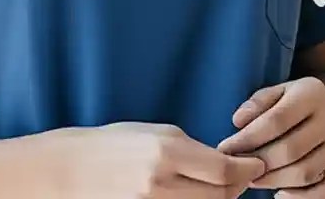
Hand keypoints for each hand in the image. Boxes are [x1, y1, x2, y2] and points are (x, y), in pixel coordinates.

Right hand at [50, 122, 266, 198]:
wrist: (69, 171)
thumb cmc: (111, 144)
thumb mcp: (154, 133)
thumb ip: (191, 148)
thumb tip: (224, 161)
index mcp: (165, 153)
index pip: (224, 170)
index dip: (247, 169)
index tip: (255, 163)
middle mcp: (161, 184)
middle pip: (221, 196)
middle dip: (238, 186)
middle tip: (244, 175)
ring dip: (220, 198)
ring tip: (220, 185)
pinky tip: (197, 195)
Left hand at [216, 78, 324, 197]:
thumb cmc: (293, 101)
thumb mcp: (276, 91)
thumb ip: (256, 103)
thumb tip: (238, 122)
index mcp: (312, 93)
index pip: (276, 121)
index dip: (248, 139)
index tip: (225, 149)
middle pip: (290, 150)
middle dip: (259, 163)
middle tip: (238, 170)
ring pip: (305, 173)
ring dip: (274, 181)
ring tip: (253, 180)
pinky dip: (301, 197)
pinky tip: (279, 194)